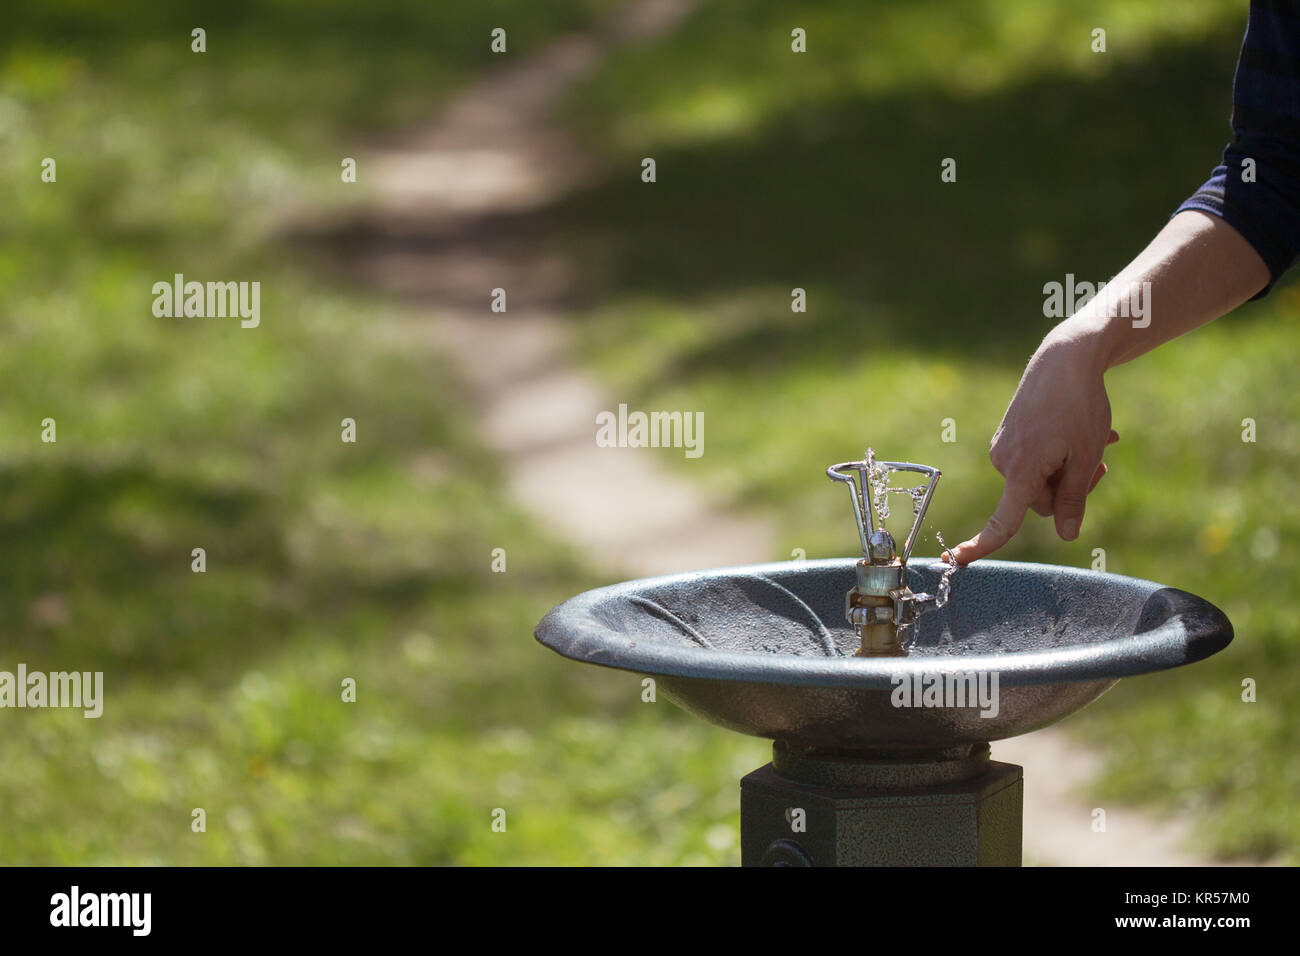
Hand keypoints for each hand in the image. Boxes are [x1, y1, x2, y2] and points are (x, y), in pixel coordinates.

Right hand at [946, 329, 1117, 564]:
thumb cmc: (1079, 406)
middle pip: (1038, 500)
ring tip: (1097, 441)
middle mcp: (1004, 462)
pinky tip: (1081, 434)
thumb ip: (1075, 499)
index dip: (982, 545)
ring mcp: (1003, 448)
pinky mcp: (1007, 436)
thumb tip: (1066, 535)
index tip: (955, 562)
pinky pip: (1033, 461)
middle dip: (1068, 489)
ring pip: (1039, 480)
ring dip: (1067, 469)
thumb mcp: (1086, 456)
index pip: (1003, 520)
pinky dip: (1057, 455)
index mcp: (1022, 471)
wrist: (1063, 358)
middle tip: (1100, 465)